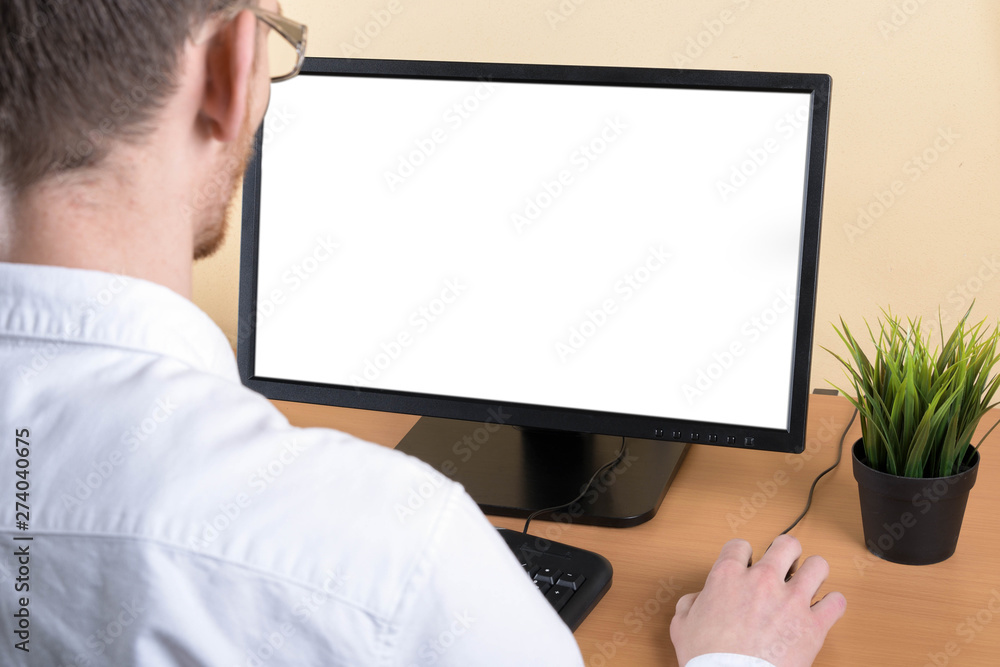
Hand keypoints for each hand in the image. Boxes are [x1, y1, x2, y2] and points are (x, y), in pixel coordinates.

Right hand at [670, 535, 845, 666]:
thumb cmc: (707, 659)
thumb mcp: (682, 625)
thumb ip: (690, 604)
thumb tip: (697, 600)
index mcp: (728, 576)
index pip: (740, 545)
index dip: (743, 553)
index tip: (746, 563)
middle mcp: (762, 580)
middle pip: (786, 544)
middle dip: (786, 551)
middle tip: (785, 563)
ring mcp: (791, 601)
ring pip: (818, 566)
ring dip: (814, 572)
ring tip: (809, 582)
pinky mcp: (813, 625)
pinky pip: (837, 603)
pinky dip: (833, 604)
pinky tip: (825, 609)